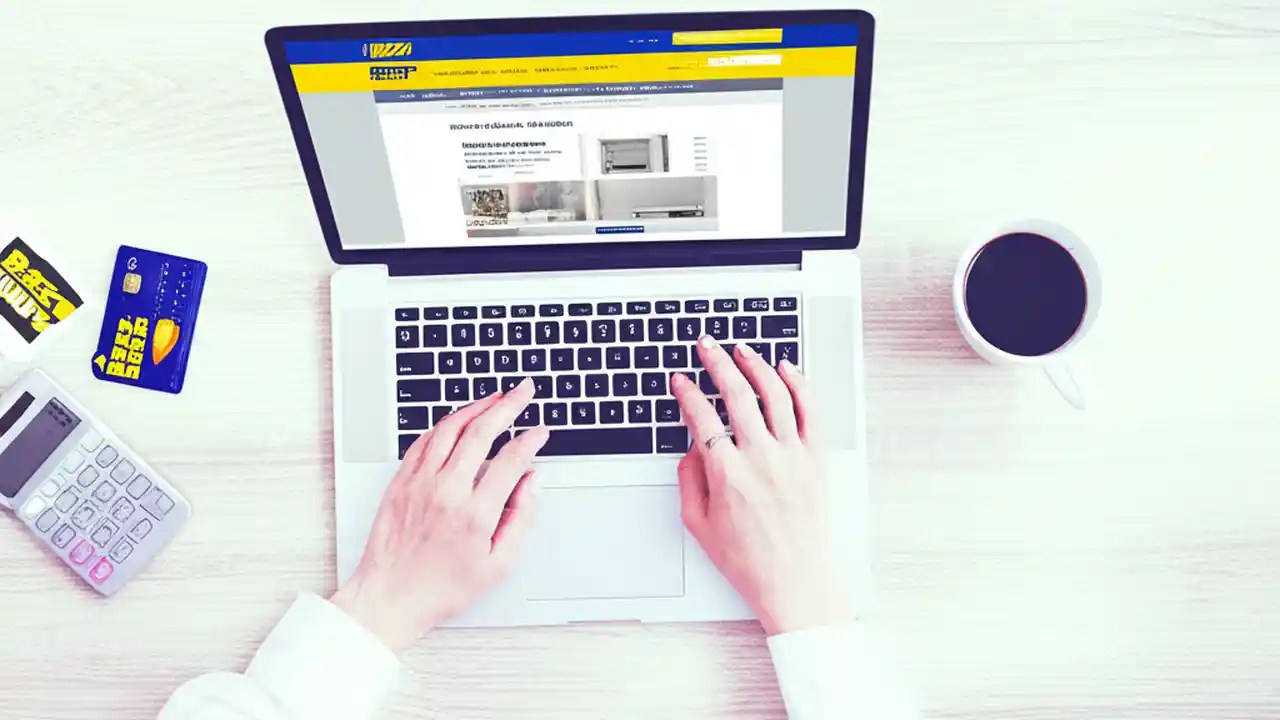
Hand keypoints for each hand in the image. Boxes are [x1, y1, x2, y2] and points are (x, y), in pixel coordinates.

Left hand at [331, 380, 547, 650]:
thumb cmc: (442, 587)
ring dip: (476, 406)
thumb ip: (521, 519)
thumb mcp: (498, 565)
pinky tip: (459, 419)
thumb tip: (532, 482)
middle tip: (523, 391)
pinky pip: (424, 440)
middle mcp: (446, 491)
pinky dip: (445, 424)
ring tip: (495, 397)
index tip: (540, 431)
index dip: (530, 439)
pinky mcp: (400, 482)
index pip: (511, 459)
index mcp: (475, 513)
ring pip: (450, 428)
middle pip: (481, 432)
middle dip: (508, 405)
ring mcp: (419, 483)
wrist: (390, 598)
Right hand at [670, 337, 854, 634]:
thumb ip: (688, 480)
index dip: (686, 393)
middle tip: (706, 345)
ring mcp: (792, 455)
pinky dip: (799, 383)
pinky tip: (786, 368)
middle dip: (716, 362)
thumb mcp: (698, 524)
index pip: (700, 417)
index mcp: (727, 474)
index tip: (680, 380)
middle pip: (735, 393)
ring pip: (774, 393)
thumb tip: (691, 447)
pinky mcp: (815, 458)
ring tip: (742, 349)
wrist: (794, 578)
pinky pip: (809, 410)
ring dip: (755, 364)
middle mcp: (760, 458)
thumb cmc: (748, 558)